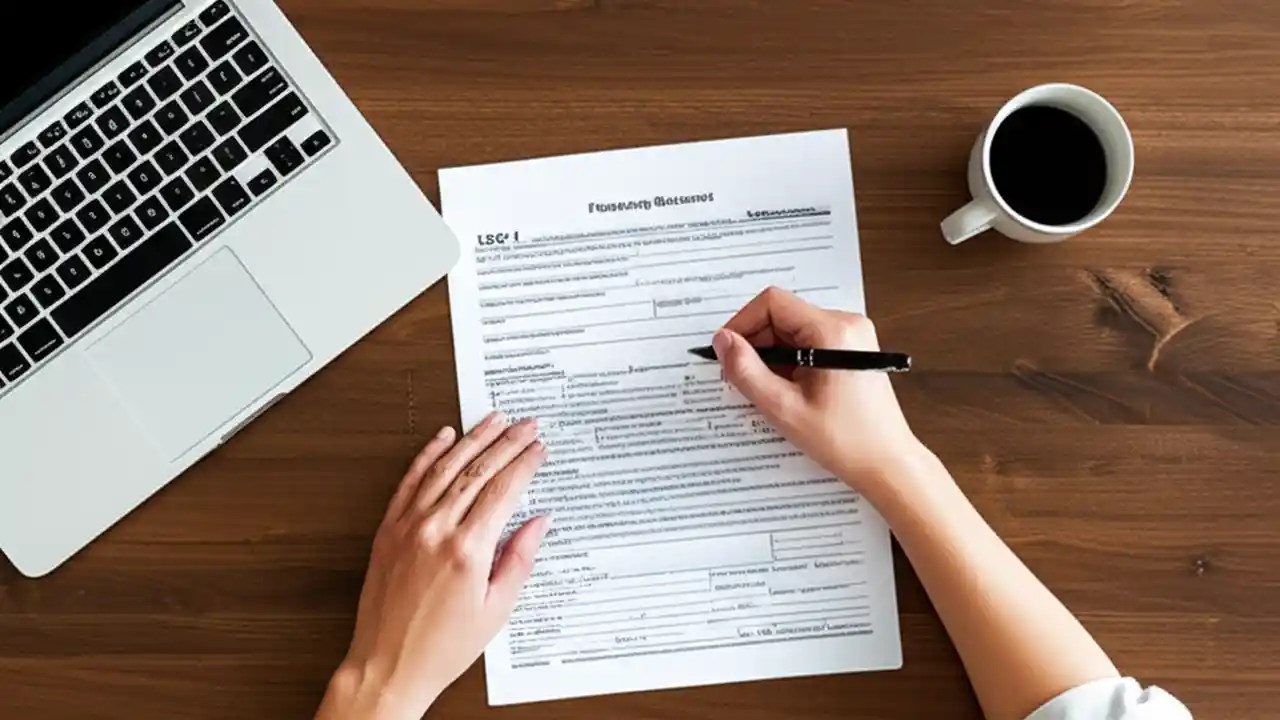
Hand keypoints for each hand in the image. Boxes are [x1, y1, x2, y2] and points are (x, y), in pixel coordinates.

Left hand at [317, 412, 549, 719]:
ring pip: (445, 467)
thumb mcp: (496, 610)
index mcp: (467, 550)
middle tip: (525, 425)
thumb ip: (519, 559)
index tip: (539, 449)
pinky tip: (442, 438)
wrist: (388, 666)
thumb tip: (538, 522)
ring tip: (492, 420)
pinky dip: (427, 455)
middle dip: (506, 442)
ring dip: (472, 439)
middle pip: (478, 470)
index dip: (525, 463)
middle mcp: (435, 530)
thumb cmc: (440, 648)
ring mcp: (408, 527)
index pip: (504, 490)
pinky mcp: (388, 531)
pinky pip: (409, 481)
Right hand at [714, 288, 926, 495]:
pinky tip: (788, 390)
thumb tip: (722, 341)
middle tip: (744, 378)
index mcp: (833, 331)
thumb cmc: (845, 440)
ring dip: (772, 355)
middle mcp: (846, 324)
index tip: (727, 351)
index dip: (742, 323)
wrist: (888, 463)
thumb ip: (747, 371)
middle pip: (783, 314)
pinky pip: (809, 342)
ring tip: (770, 390)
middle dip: (756, 343)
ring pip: (793, 329)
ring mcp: (852, 336)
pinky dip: (790, 361)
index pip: (773, 302)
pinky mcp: (851, 350)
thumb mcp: (784, 408)